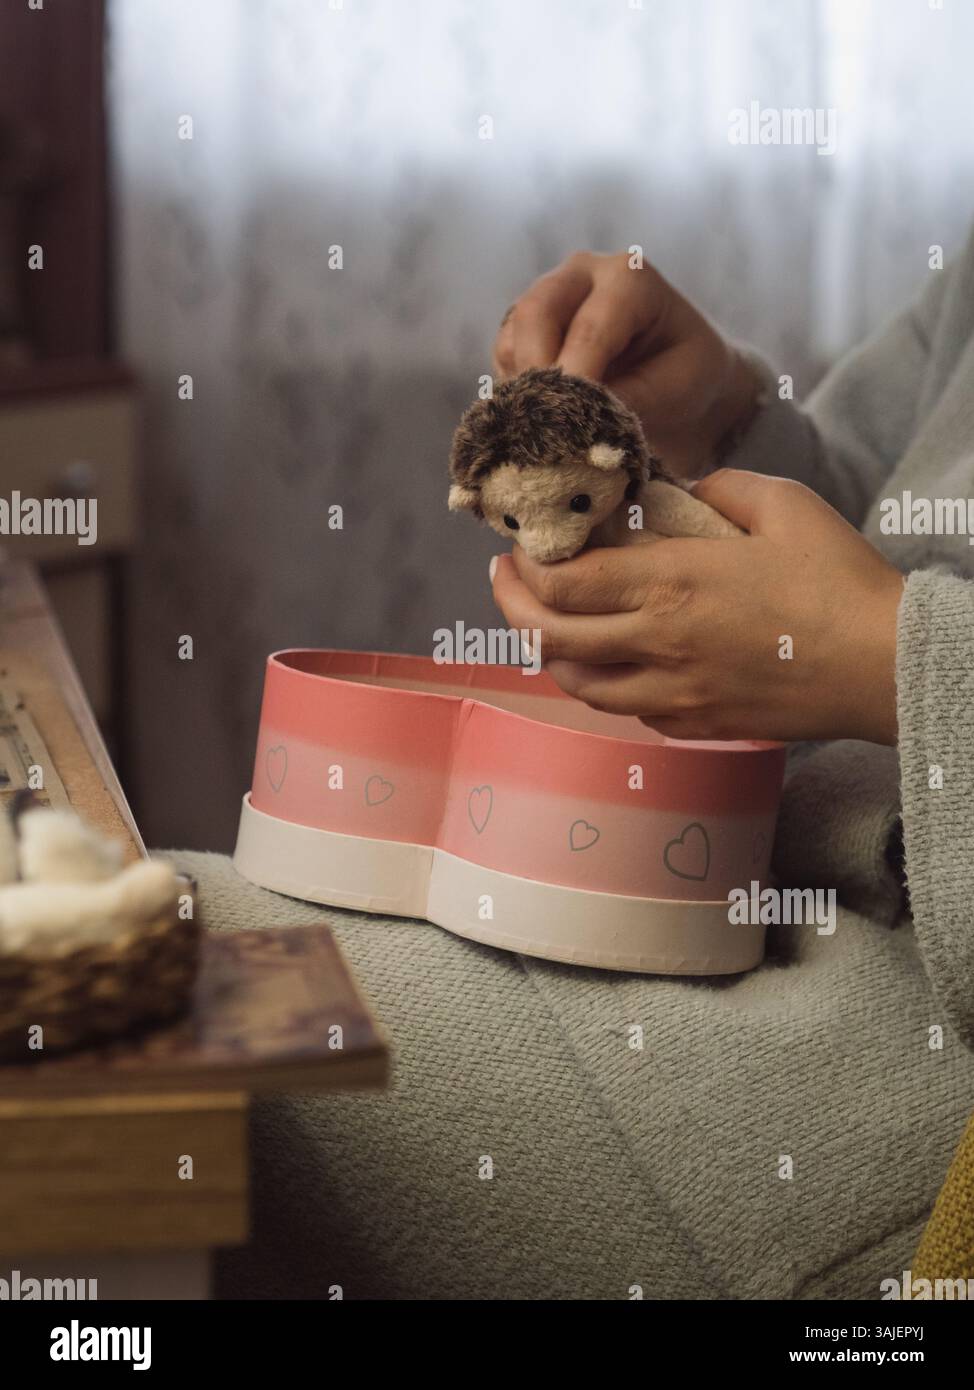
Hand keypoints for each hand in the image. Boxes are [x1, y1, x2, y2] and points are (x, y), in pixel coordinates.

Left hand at [490, 470, 903, 745]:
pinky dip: (604, 683)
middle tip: (507, 583)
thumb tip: (682, 492)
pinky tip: (613, 660)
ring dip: (551, 652)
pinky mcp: (696, 723)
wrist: (883, 666)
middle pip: (550, 639)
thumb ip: (719, 488)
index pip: (562, 584)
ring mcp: (673, 693)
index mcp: (671, 584)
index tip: (517, 549)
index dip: (524, 569)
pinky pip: (626, 709)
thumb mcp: (782, 505)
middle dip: (512, 608)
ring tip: (549, 624)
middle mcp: (658, 644)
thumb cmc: (838, 582)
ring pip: (578, 685)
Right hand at [493, 250, 761, 473]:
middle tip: (550, 427)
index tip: (570, 425)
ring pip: (512, 338)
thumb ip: (625, 400)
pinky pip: (505, 358)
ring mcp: (549, 296)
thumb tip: (575, 421)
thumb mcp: (675, 390)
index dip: (576, 377)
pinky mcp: (527, 327)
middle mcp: (582, 274)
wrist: (681, 379)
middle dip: (538, 374)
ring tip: (554, 424)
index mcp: (629, 277)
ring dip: (525, 385)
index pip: (589, 327)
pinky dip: (517, 389)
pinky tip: (546, 412)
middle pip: (535, 313)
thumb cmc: (688, 377)